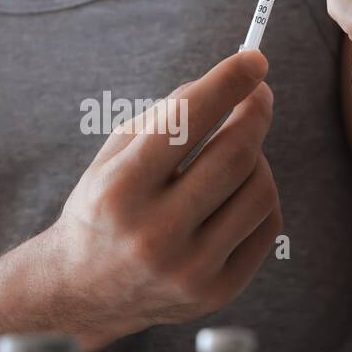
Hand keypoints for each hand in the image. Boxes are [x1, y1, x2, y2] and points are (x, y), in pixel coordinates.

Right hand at [41, 50, 281, 349]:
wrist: (84, 292)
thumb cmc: (103, 209)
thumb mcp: (113, 158)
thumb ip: (166, 118)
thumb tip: (232, 85)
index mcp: (119, 191)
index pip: (187, 122)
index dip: (227, 83)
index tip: (254, 59)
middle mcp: (154, 234)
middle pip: (234, 155)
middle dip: (255, 113)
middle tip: (259, 94)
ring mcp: (190, 269)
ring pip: (259, 190)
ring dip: (258, 157)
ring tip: (237, 151)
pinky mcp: (218, 292)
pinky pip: (267, 226)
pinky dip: (260, 196)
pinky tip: (239, 190)